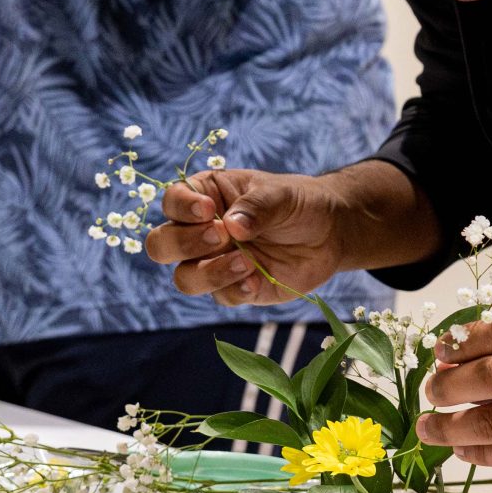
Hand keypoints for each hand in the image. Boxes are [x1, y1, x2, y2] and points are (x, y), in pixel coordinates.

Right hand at [144, 169, 350, 303]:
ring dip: (210, 273)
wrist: (330, 233)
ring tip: (247, 261)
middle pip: (161, 245)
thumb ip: (256, 206)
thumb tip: (232, 226)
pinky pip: (221, 297)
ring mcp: (214, 263)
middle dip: (184, 244)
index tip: (208, 210)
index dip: (181, 208)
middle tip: (221, 236)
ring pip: (185, 278)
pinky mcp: (234, 288)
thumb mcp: (281, 195)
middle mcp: (200, 232)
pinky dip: (236, 290)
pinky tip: (258, 280)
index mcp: (205, 197)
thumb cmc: (299, 203)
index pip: (171, 202)